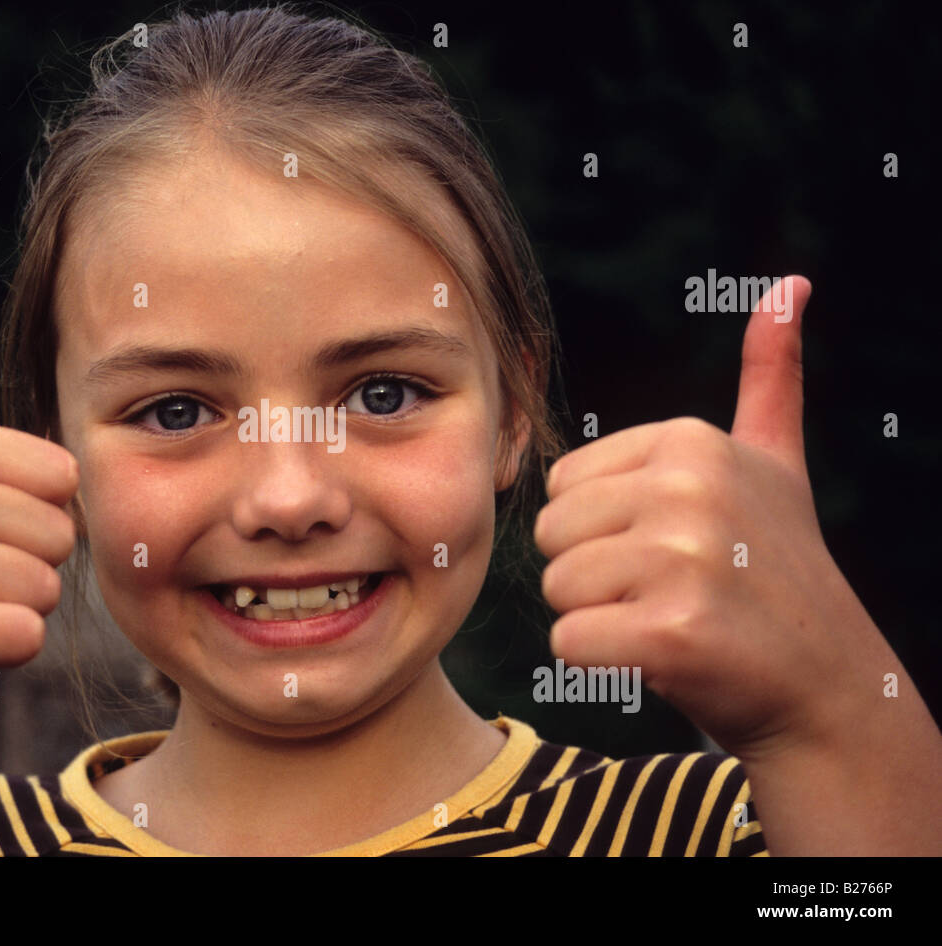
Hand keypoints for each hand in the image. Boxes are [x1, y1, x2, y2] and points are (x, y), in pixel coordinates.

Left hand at [532, 276, 888, 759]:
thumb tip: (791, 282)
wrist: (826, 684)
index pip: (563, 485)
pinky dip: (604, 662)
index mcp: (692, 441)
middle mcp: (689, 488)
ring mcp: (684, 559)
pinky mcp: (672, 632)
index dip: (603, 528)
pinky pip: (568, 643)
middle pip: (553, 534)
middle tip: (670, 589)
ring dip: (601, 618)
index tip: (674, 545)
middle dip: (595, 574)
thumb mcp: (776, 462)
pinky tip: (665, 658)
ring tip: (671, 617)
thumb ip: (771, 376)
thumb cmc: (777, 570)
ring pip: (558, 589)